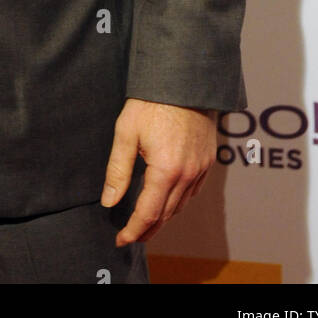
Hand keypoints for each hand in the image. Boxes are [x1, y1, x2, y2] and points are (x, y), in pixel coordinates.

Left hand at [100, 97, 217, 246]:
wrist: (184, 79)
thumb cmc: (151, 101)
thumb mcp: (126, 132)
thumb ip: (117, 170)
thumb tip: (109, 202)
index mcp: (166, 170)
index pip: (148, 213)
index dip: (133, 230)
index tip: (120, 239)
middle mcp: (188, 174)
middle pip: (166, 214)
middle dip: (147, 229)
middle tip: (130, 237)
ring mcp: (202, 168)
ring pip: (181, 205)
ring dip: (163, 218)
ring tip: (146, 224)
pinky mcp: (209, 160)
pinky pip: (194, 192)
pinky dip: (179, 203)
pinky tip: (167, 202)